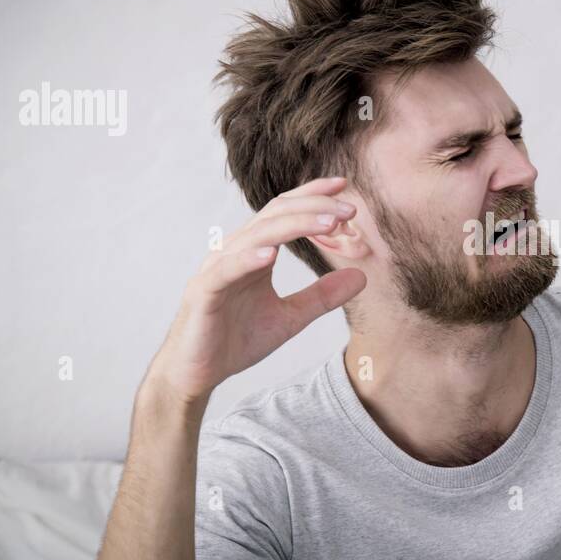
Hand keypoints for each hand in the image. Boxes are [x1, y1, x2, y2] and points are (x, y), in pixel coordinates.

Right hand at [147, 176, 366, 403]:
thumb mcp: (290, 317)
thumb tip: (362, 277)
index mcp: (254, 252)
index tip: (344, 186)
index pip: (284, 212)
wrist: (198, 373)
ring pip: (256, 236)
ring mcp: (217, 269)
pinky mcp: (203, 292)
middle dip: (314, 208)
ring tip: (328, 224)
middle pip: (275, 215)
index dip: (313, 196)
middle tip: (349, 211)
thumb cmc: (236, 340)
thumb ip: (323, 296)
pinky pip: (226, 270)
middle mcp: (235, 252)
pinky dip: (248, 259)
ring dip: (294, 226)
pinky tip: (272, 254)